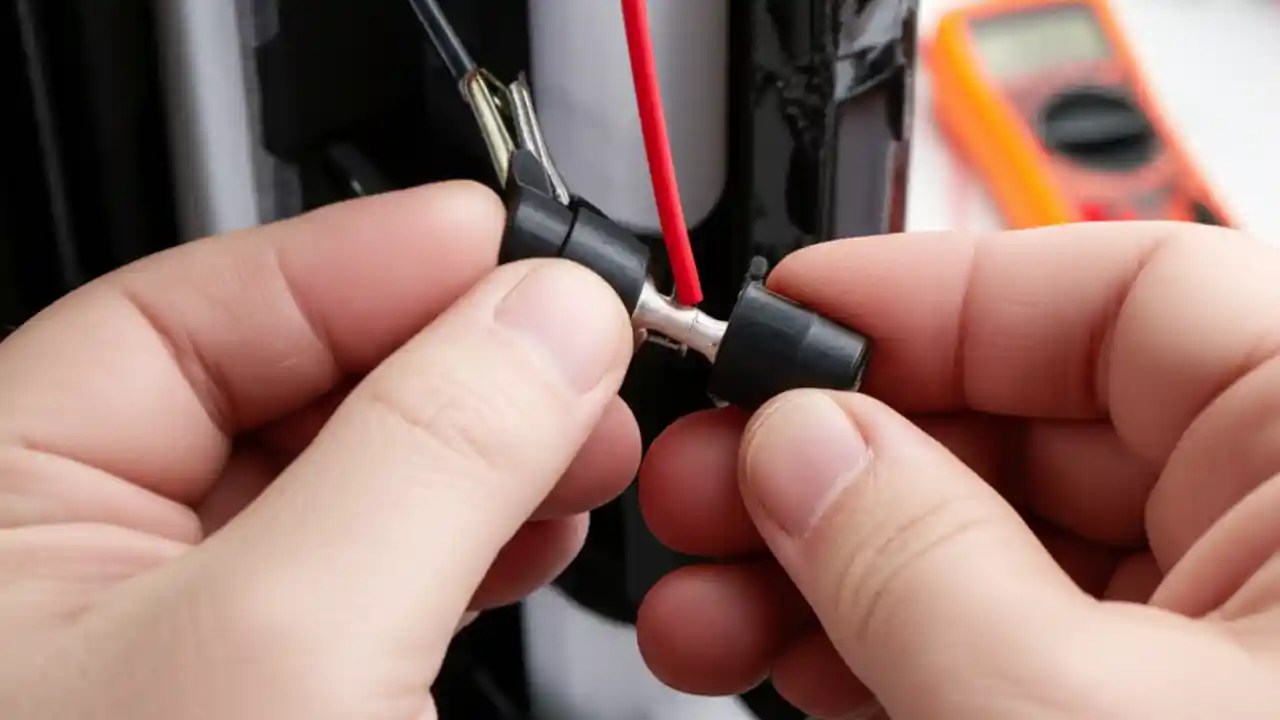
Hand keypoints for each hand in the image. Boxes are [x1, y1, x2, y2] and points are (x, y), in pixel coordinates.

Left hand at [0, 182, 637, 718]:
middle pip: (287, 392)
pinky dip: (483, 540)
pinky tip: (547, 527)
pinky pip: (390, 579)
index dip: (353, 263)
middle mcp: (86, 576)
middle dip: (453, 361)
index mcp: (2, 523)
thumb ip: (423, 455)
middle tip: (570, 344)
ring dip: (492, 446)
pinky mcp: (287, 702)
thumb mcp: (289, 642)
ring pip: (357, 485)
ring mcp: (194, 647)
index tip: (495, 244)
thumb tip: (543, 317)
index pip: (175, 318)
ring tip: (586, 439)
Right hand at [638, 222, 1279, 717]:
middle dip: (836, 458)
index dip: (938, 294)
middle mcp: (1279, 547)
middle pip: (1027, 428)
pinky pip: (997, 644)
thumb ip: (918, 562)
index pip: (1132, 296)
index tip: (794, 317)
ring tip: (703, 603)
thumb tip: (803, 445)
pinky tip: (778, 654)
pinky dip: (877, 644)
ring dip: (825, 566)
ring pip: (990, 549)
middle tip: (709, 480)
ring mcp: (1220, 648)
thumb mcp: (1071, 712)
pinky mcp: (1149, 713)